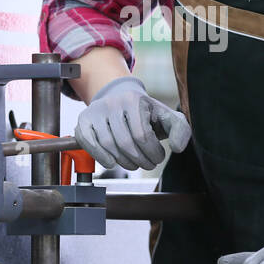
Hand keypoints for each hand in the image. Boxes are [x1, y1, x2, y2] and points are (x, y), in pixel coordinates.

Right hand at [73, 76, 191, 170]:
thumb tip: (177, 148)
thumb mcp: (167, 117)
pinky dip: (100, 157)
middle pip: (125, 143)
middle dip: (140, 160)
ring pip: (108, 145)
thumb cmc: (146, 113)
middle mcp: (112, 103)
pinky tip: (112, 162)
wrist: (121, 99)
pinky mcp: (83, 120)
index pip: (142, 135)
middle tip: (147, 164)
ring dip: (123, 163)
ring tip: (134, 164)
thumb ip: (180, 130)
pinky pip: (88, 143)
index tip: (158, 157)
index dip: (152, 153)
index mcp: (134, 100)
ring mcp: (95, 111)